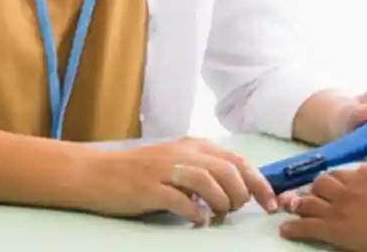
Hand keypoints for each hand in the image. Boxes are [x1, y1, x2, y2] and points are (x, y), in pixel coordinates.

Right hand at [83, 137, 278, 225]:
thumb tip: (237, 189)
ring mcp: (165, 170)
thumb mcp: (177, 162)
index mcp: (194, 146)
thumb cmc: (139, 171)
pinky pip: (183, 201)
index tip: (270, 202)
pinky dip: (197, 214)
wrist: (96, 173)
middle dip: (244, 194)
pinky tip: (199, 221)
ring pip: (210, 183)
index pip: (237, 161)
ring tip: (220, 216)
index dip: (258, 182)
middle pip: (228, 170)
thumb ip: (204, 170)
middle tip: (239, 211)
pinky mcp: (150, 189)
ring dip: (223, 203)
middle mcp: (183, 153)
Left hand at [280, 162, 366, 251]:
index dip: (338, 180)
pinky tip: (285, 229)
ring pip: (311, 199)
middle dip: (317, 188)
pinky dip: (293, 227)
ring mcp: (341, 205)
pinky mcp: (334, 227)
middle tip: (310, 194)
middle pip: (324, 181)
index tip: (334, 185)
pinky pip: (306, 225)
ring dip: (299, 203)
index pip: (346, 171)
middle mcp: (351, 184)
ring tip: (290, 206)